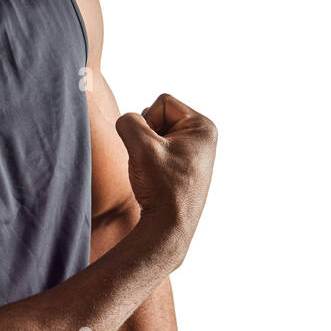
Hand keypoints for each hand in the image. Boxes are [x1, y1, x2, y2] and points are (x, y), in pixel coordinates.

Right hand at [115, 93, 217, 267]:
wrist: (169, 228)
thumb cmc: (161, 188)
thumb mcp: (141, 147)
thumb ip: (129, 121)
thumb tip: (127, 120)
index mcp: (203, 127)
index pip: (162, 102)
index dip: (147, 122)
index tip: (152, 150)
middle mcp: (203, 137)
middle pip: (159, 115)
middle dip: (147, 136)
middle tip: (154, 163)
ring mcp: (195, 153)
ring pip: (156, 134)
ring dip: (146, 149)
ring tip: (155, 172)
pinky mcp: (184, 166)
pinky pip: (158, 150)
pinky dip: (150, 161)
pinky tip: (156, 179)